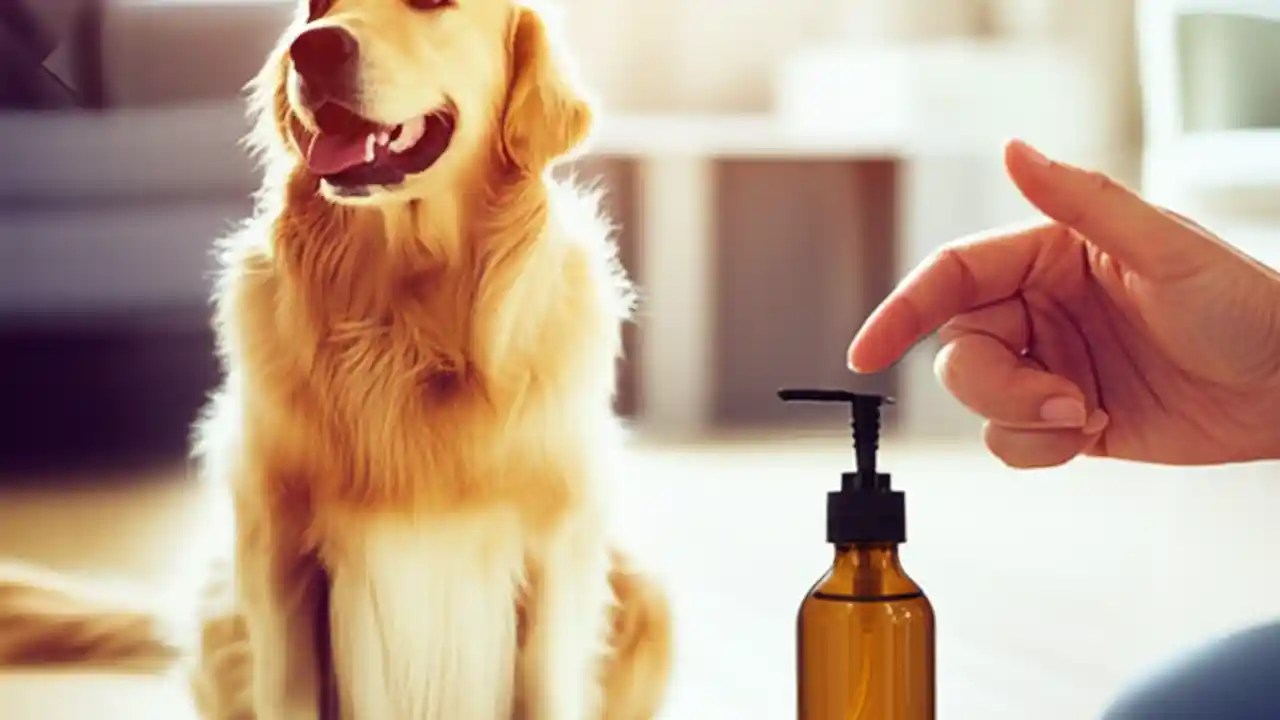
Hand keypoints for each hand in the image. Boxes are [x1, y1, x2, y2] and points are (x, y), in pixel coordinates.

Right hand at [848, 140, 1279, 467]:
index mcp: (1047, 256)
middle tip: (1058, 398)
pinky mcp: (1063, 417)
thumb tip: (1016, 150)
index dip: (900, 311)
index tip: (867, 352)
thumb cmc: (1246, 307)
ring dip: (1022, 418)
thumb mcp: (1163, 248)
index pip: (950, 277)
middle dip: (994, 384)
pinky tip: (1090, 431)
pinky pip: (1011, 440)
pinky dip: (1037, 448)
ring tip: (1086, 414)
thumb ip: (1082, 200)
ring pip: (979, 401)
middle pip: (958, 350)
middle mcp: (1038, 309)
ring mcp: (1048, 364)